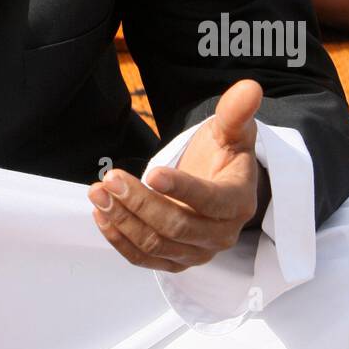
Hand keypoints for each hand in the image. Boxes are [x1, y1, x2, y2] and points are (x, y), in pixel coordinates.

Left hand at [88, 79, 266, 271]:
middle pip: (177, 226)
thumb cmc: (224, 154)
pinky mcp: (176, 260)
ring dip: (123, 220)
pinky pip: (145, 258)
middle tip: (112, 178)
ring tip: (98, 192)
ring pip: (156, 244)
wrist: (219, 183)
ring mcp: (198, 251)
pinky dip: (120, 240)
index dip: (181, 189)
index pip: (210, 201)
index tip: (152, 173)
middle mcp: (221, 234)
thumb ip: (236, 112)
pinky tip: (101, 216)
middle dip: (140, 203)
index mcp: (237, 201)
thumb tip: (250, 87)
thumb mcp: (232, 130)